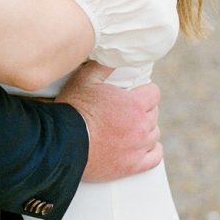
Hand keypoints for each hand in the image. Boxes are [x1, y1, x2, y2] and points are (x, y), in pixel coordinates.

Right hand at [57, 61, 161, 181]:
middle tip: (126, 109)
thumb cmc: (75, 109)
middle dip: (143, 109)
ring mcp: (138, 147)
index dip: (144, 90)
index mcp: (134, 104)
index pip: (154, 92)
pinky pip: (155, 157)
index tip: (134, 92)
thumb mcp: (86, 79)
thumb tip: (114, 54)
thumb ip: (104, 65)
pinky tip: (145, 146)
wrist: (65, 143)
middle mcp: (141, 126)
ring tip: (131, 126)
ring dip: (145, 128)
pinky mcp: (133, 165)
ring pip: (154, 134)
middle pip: (154, 113)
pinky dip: (152, 150)